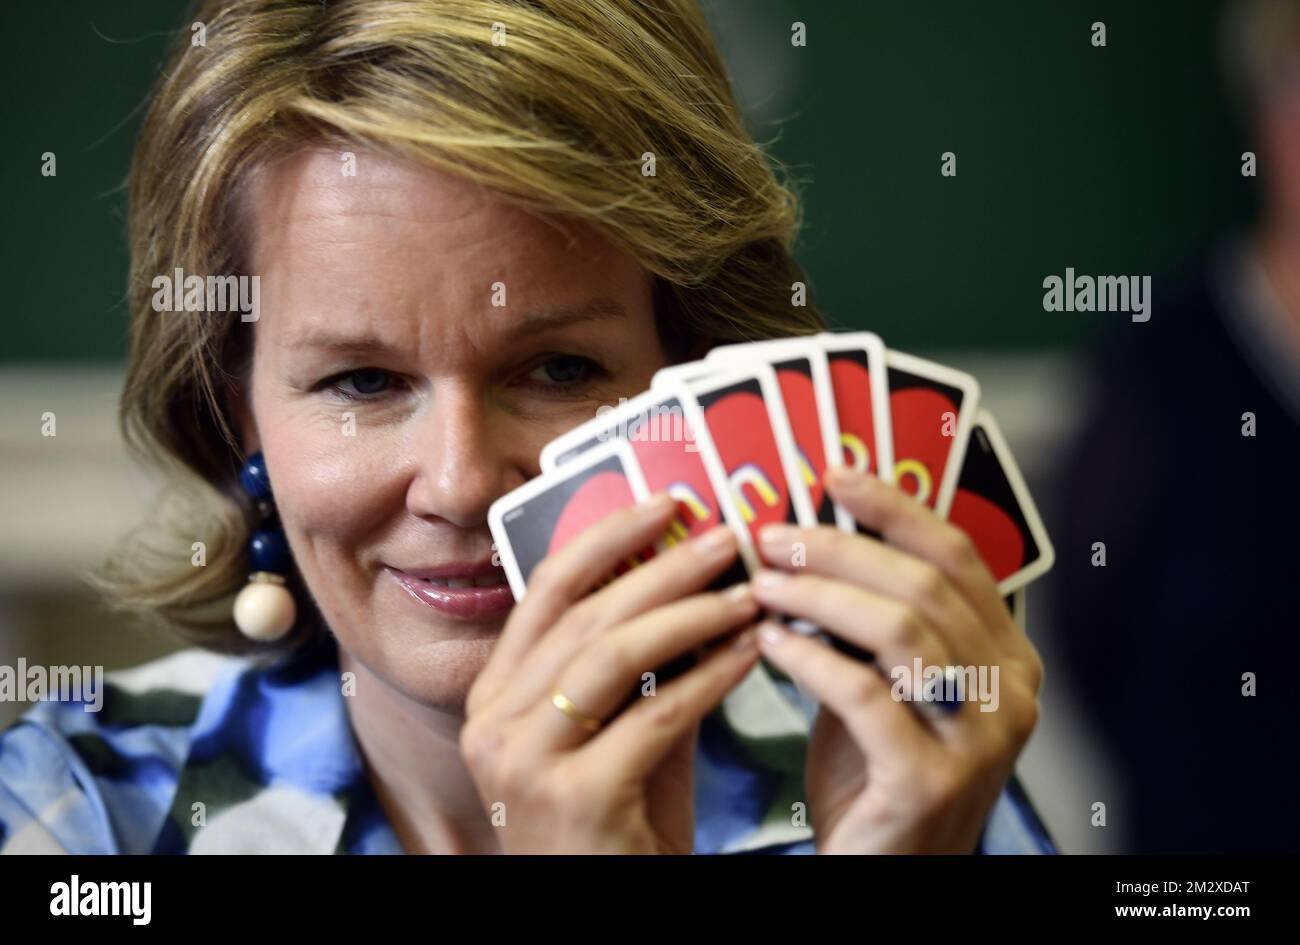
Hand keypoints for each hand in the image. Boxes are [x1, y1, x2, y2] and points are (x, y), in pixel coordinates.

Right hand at [462, 494, 761, 853]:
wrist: (600, 913)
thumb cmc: (618, 823)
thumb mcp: (618, 731)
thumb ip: (643, 665)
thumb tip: (700, 580)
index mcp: (494, 693)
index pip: (546, 590)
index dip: (606, 537)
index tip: (664, 504)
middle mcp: (492, 720)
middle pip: (585, 613)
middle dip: (663, 566)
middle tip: (728, 537)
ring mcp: (524, 760)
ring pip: (612, 653)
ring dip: (691, 612)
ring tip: (750, 591)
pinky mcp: (574, 798)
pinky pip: (656, 714)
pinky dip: (711, 675)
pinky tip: (752, 652)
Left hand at [749, 466, 1042, 853]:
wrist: (883, 869)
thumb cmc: (874, 773)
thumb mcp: (883, 683)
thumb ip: (867, 621)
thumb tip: (810, 536)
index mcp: (1005, 655)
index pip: (957, 554)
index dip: (894, 506)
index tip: (833, 474)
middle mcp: (1008, 691)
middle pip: (923, 584)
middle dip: (837, 547)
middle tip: (770, 535)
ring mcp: (978, 739)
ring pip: (900, 629)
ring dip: (818, 594)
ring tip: (760, 583)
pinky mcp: (931, 780)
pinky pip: (865, 694)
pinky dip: (809, 658)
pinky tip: (768, 643)